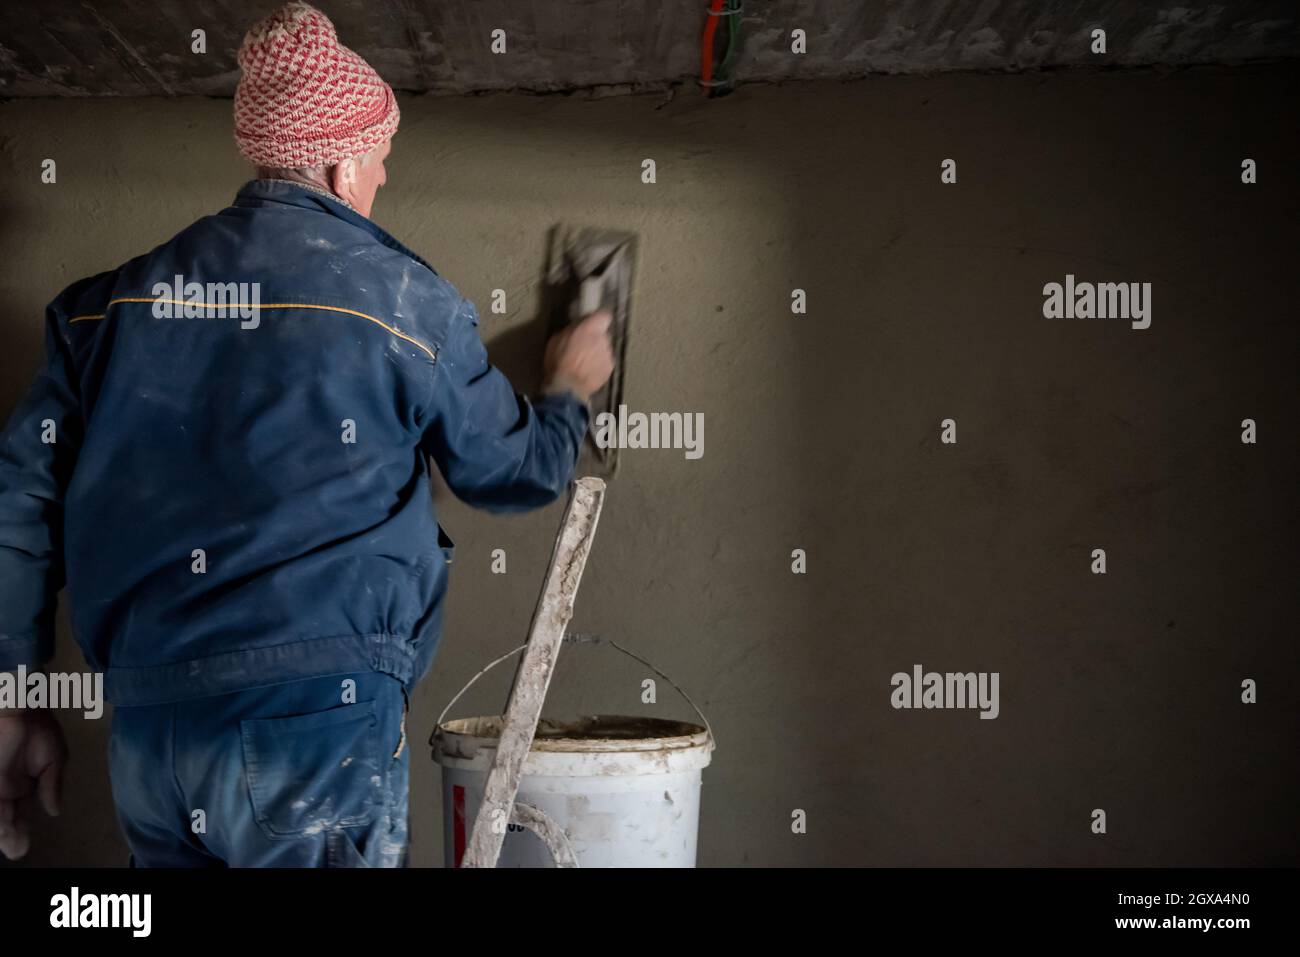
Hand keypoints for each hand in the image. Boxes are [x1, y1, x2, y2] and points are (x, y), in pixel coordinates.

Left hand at [0, 710, 66, 859]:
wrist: (20, 705)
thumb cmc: (38, 725)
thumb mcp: (54, 758)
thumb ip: (52, 785)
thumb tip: (55, 810)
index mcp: (24, 784)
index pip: (21, 813)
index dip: (21, 830)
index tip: (21, 847)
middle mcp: (7, 787)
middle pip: (6, 817)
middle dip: (10, 835)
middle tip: (16, 851)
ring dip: (2, 828)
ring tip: (10, 846)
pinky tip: (2, 829)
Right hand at [543, 310, 615, 403]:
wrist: (567, 386)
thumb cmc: (558, 361)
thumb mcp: (557, 339)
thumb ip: (572, 330)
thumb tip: (578, 328)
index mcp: (590, 328)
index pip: (604, 316)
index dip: (599, 319)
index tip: (592, 324)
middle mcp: (603, 339)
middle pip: (603, 335)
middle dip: (595, 339)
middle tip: (583, 347)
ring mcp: (608, 354)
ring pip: (605, 350)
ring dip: (597, 354)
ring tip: (584, 364)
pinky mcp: (610, 369)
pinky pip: (605, 363)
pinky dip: (599, 366)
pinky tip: (588, 373)